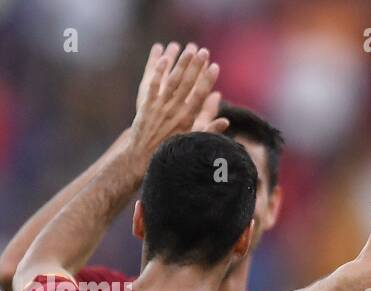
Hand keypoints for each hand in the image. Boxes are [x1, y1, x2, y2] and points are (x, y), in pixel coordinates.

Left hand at [127, 42, 221, 161]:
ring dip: (180, 64)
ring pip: (172, 81)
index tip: (215, 66)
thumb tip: (226, 120)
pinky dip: (158, 72)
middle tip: (203, 51)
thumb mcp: (194, 142)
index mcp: (188, 119)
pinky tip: (163, 59)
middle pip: (188, 83)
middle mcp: (175, 111)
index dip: (208, 79)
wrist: (144, 160)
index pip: (201, 95)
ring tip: (187, 49)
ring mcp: (160, 107)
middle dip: (196, 66)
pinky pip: (153, 86)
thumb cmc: (172, 152)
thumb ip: (209, 129)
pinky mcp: (146, 106)